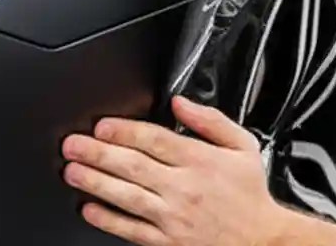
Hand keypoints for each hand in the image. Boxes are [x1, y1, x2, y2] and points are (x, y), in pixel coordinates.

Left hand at [61, 96, 296, 245]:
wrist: (263, 241)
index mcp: (200, 160)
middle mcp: (184, 188)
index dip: (123, 131)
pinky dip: (109, 220)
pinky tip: (90, 208)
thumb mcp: (242, 146)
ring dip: (95, 182)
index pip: (154, 140)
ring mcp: (174, 217)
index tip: (101, 126)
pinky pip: (133, 230)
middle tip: (73, 145)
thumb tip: (179, 103)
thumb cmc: (250, 194)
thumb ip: (210, 120)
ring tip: (72, 171)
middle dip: (98, 153)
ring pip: (127, 197)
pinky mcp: (168, 241)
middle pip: (133, 166)